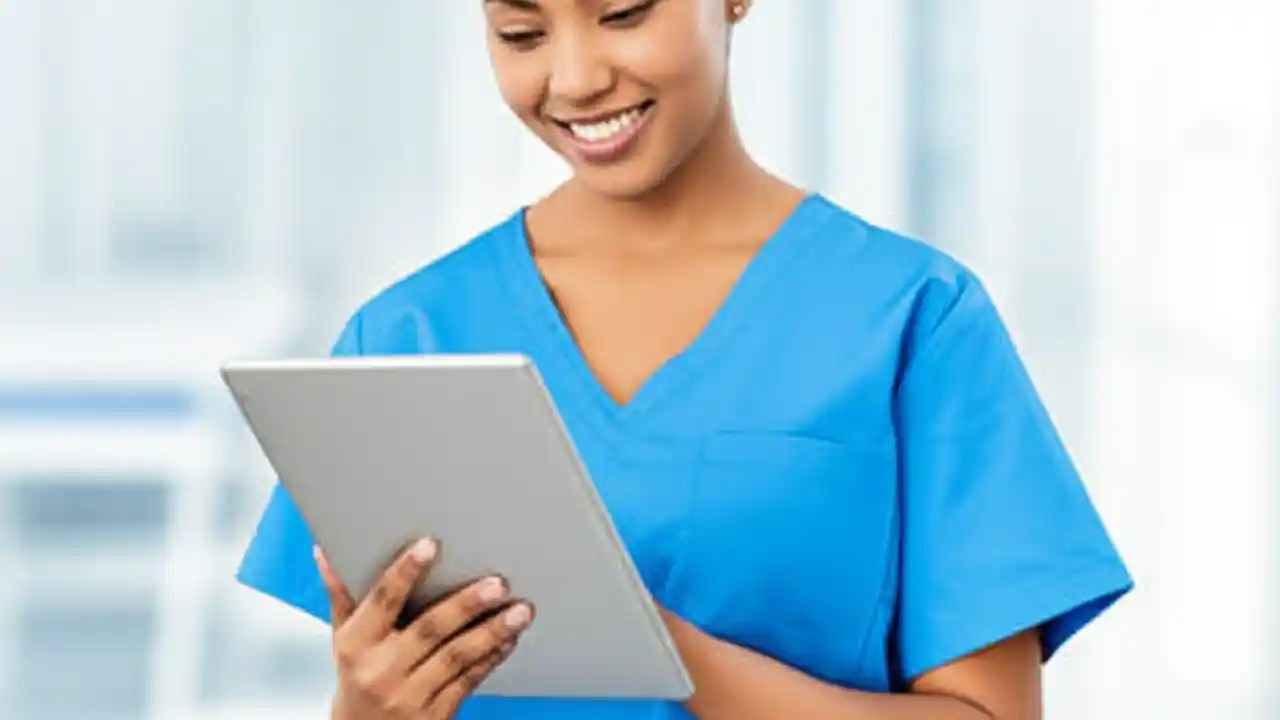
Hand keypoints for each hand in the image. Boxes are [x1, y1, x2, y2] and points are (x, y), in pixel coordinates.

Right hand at [316, 539, 534, 719]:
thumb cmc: (356, 677)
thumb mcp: (342, 638)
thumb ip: (342, 594)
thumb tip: (326, 551)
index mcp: (356, 644)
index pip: (382, 601)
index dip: (405, 572)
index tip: (430, 545)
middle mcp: (381, 670)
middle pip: (429, 630)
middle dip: (466, 605)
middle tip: (497, 583)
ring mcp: (409, 697)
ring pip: (456, 658)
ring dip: (491, 632)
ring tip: (520, 611)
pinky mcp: (433, 716)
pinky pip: (467, 682)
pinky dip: (491, 659)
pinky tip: (509, 639)